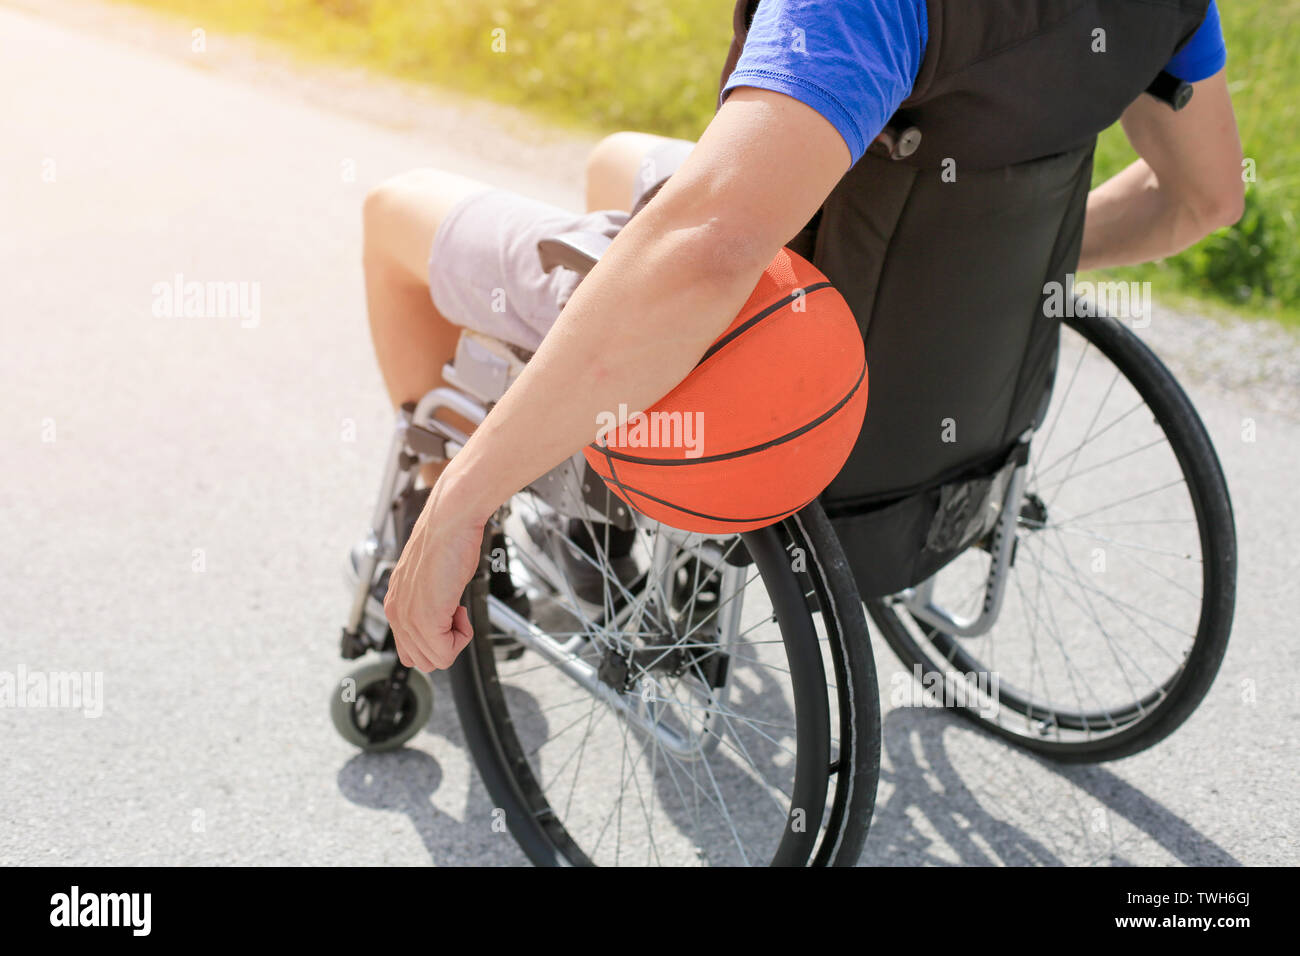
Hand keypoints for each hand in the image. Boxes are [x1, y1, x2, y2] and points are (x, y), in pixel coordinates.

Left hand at [383, 481, 484, 671]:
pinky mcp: (425, 619)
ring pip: (434, 660)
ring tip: (457, 609)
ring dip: (453, 640)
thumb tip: (445, 616)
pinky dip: (462, 636)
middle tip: (455, 614)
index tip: (448, 613)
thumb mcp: (433, 577)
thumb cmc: (447, 539)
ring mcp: (408, 617)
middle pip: (420, 660)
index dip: (436, 638)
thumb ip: (430, 601)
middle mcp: (396, 612)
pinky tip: (460, 608)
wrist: (450, 521)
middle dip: (444, 644)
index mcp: (396, 602)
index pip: (409, 648)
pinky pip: (445, 652)